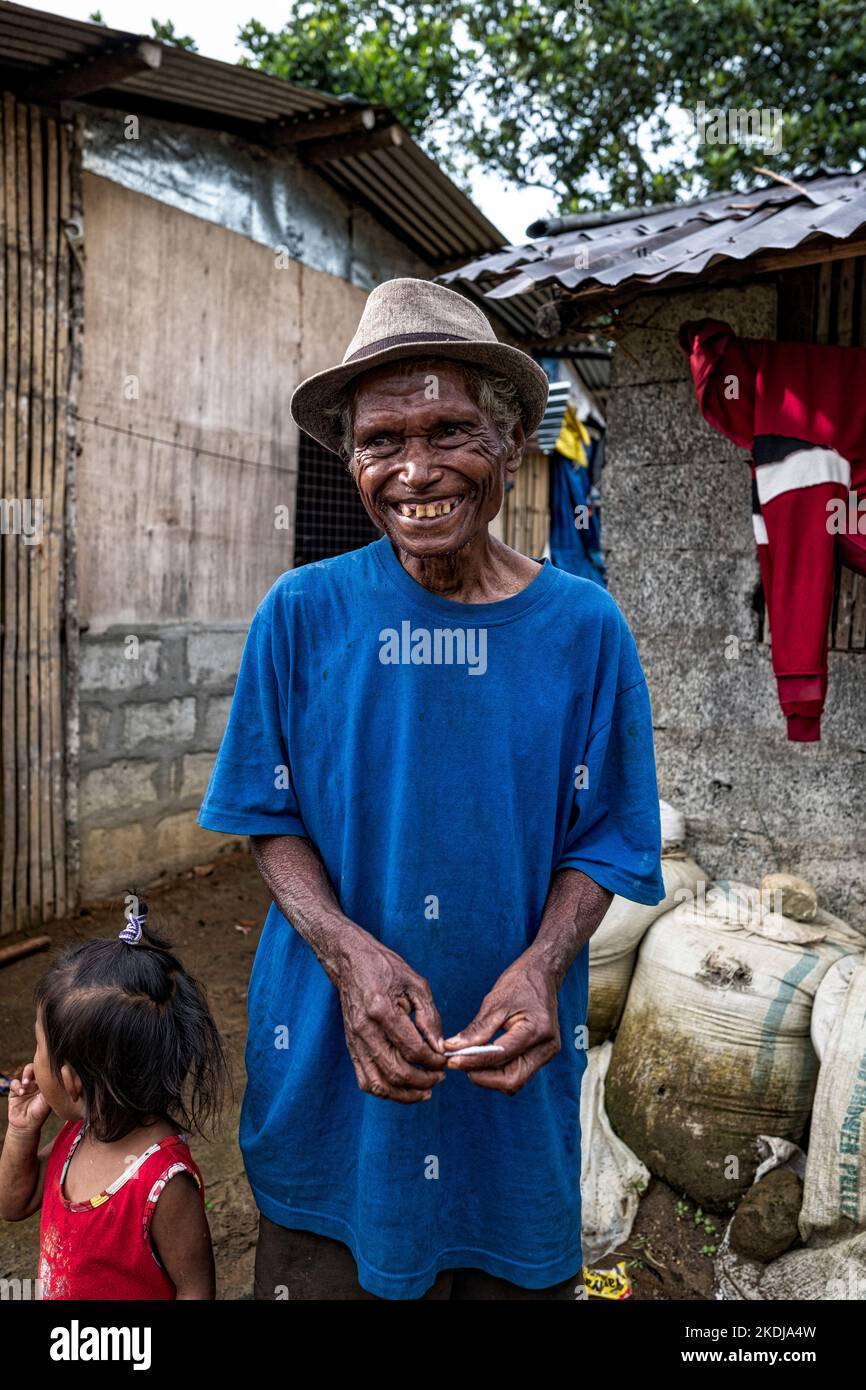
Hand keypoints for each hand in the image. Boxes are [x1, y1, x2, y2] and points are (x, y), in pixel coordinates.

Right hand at [7, 1063, 51, 1133]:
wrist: (26, 1126)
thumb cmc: (40, 1114)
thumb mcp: (49, 1100)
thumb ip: (52, 1088)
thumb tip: (58, 1077)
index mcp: (47, 1082)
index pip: (48, 1069)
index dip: (48, 1066)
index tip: (47, 1069)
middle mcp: (37, 1081)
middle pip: (38, 1066)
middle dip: (36, 1068)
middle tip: (35, 1075)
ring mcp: (26, 1085)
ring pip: (27, 1071)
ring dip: (26, 1075)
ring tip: (26, 1084)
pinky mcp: (15, 1090)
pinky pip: (14, 1082)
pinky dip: (17, 1085)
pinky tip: (21, 1092)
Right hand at [335, 938, 445, 1103]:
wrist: (351, 962)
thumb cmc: (386, 968)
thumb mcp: (416, 984)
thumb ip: (430, 1017)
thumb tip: (439, 1048)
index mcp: (381, 1010)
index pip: (412, 1049)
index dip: (433, 1061)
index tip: (444, 1060)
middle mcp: (364, 1030)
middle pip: (396, 1071)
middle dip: (424, 1080)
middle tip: (439, 1077)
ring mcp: (354, 1042)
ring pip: (380, 1083)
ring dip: (405, 1094)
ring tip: (425, 1090)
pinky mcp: (351, 1048)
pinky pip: (366, 1081)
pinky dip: (386, 1091)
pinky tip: (404, 1088)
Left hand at [443, 951, 560, 1094]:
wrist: (542, 974)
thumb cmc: (520, 983)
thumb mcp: (495, 1002)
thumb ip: (476, 1029)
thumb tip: (452, 1048)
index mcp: (537, 1030)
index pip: (502, 1055)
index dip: (475, 1062)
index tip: (452, 1061)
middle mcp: (546, 1047)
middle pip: (512, 1079)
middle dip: (483, 1077)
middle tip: (460, 1064)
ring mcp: (547, 1053)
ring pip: (515, 1081)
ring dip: (490, 1077)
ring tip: (469, 1062)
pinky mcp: (542, 1055)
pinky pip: (519, 1073)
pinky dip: (499, 1071)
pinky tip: (483, 1060)